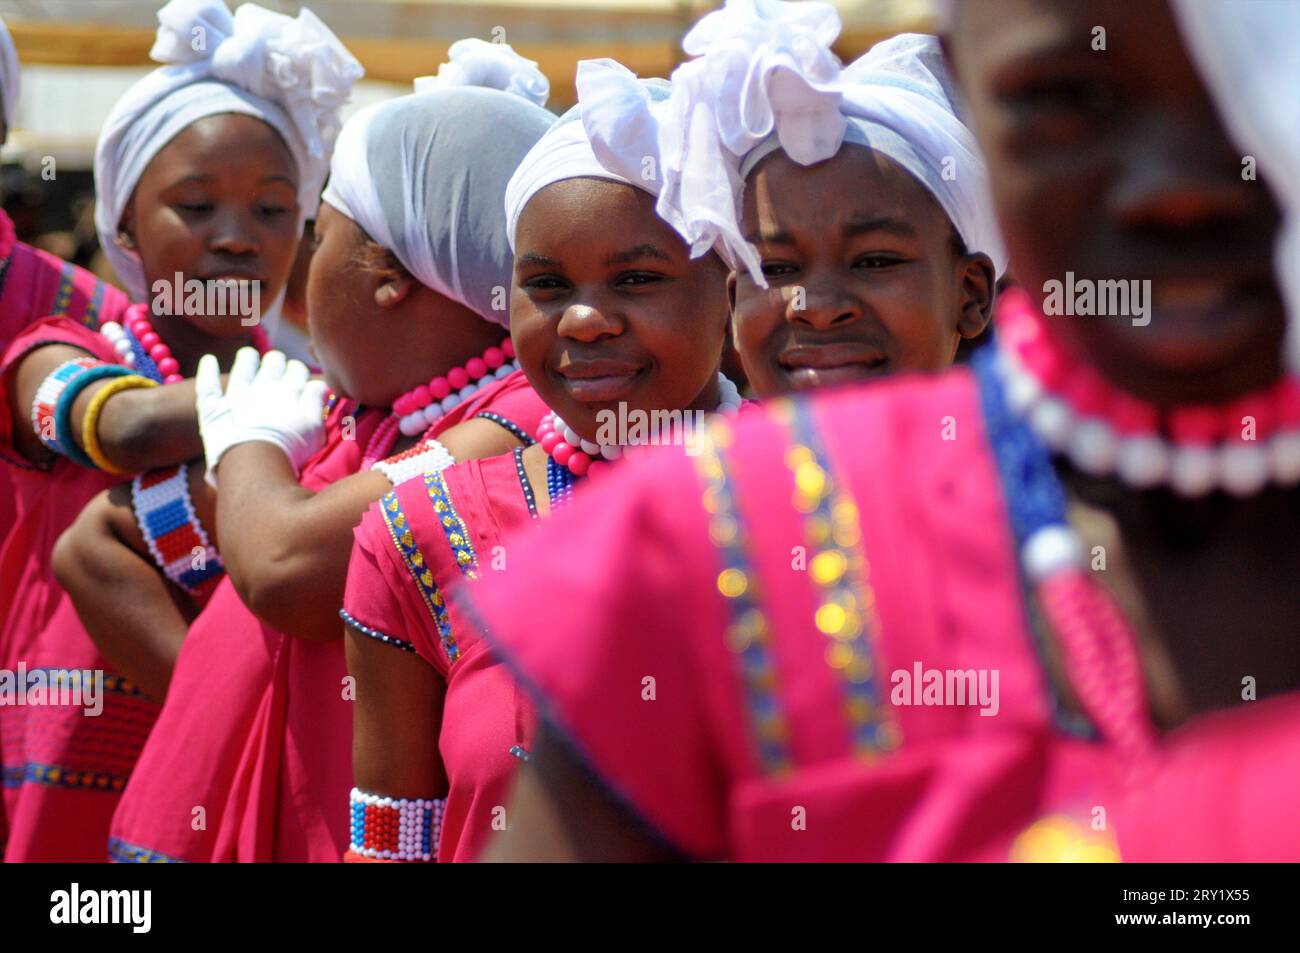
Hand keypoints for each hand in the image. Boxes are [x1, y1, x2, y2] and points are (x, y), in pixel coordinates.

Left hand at [195, 349, 328, 486]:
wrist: (255, 464)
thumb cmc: (291, 449)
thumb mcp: (315, 427)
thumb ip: (316, 401)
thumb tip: (320, 384)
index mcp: (290, 391)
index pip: (298, 369)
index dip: (299, 372)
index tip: (299, 380)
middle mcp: (264, 386)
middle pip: (274, 361)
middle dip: (277, 361)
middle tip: (277, 367)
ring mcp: (237, 395)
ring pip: (244, 364)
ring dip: (248, 358)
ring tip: (249, 356)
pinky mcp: (214, 407)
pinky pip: (208, 385)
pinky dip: (207, 370)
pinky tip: (208, 360)